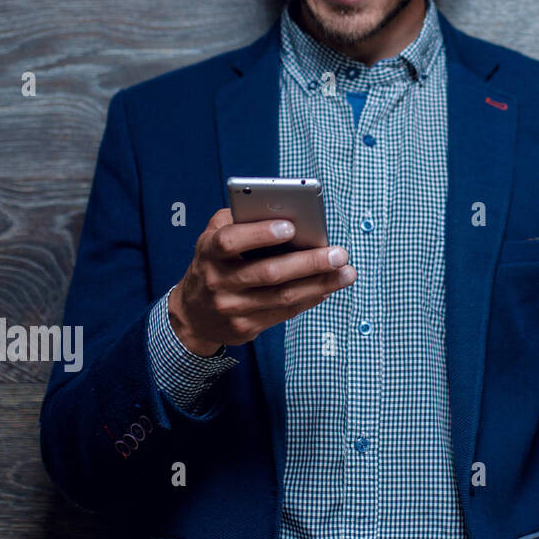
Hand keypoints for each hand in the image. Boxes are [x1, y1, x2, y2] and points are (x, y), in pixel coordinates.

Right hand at [168, 208, 355, 355]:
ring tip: (346, 272)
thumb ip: (243, 219)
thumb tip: (286, 211)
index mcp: (209, 251)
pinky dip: (311, 298)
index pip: (231, 241)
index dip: (260, 234)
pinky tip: (329, 286)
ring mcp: (232, 307)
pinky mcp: (245, 327)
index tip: (291, 226)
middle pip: (269, 272)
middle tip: (340, 254)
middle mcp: (218, 281)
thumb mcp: (214, 235)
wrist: (192, 313)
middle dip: (309, 262)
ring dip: (320, 283)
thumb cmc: (215, 262)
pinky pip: (285, 312)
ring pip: (283, 296)